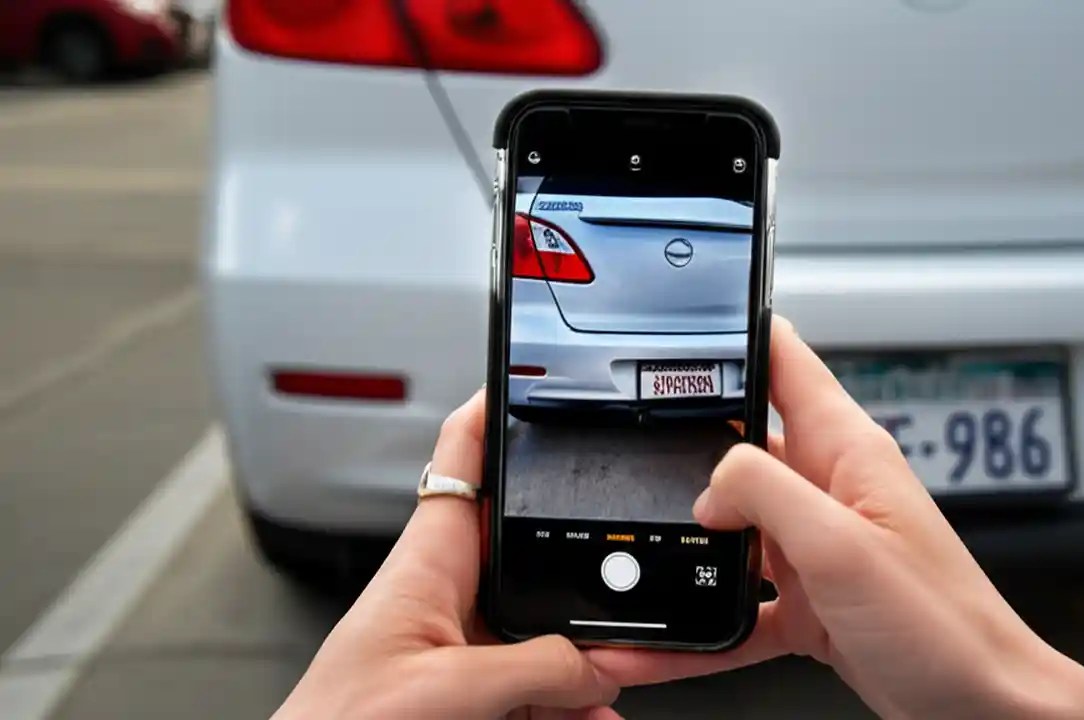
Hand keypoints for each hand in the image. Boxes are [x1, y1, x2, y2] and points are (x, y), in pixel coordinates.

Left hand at [275, 390, 619, 719]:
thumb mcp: (441, 691)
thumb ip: (530, 672)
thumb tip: (598, 665)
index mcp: (429, 560)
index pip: (464, 454)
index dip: (500, 404)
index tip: (542, 371)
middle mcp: (454, 592)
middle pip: (540, 545)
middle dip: (595, 555)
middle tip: (650, 560)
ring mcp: (470, 644)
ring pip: (555, 624)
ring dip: (599, 646)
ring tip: (640, 665)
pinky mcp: (480, 692)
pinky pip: (549, 684)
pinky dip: (582, 699)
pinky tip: (601, 714)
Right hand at [589, 319, 1083, 719]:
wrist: (978, 706)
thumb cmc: (944, 624)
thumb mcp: (842, 543)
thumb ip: (766, 492)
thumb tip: (706, 484)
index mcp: (845, 451)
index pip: (783, 359)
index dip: (733, 331)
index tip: (676, 328)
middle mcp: (827, 490)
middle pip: (737, 448)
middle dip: (680, 454)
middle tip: (627, 463)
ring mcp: (814, 547)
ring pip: (729, 533)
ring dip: (682, 553)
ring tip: (634, 567)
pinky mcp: (807, 602)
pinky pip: (736, 604)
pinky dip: (698, 627)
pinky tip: (660, 645)